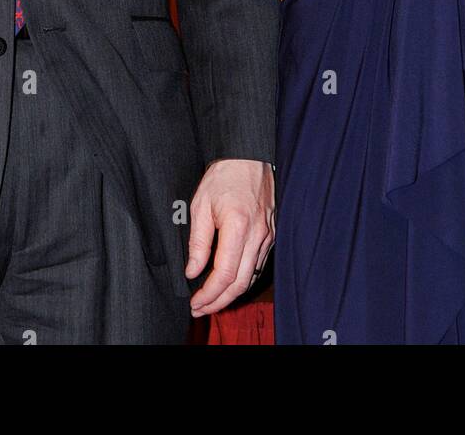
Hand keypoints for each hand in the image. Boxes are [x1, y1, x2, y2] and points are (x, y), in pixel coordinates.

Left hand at [185, 159, 274, 316]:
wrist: (248, 156)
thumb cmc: (224, 176)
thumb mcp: (201, 204)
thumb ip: (198, 241)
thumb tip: (193, 271)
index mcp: (238, 226)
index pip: (223, 274)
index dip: (208, 294)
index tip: (195, 302)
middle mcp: (258, 234)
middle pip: (240, 282)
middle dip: (219, 301)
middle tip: (201, 309)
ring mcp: (268, 235)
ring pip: (251, 276)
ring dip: (231, 293)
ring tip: (212, 300)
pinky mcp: (272, 233)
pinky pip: (258, 264)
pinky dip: (244, 278)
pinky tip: (230, 281)